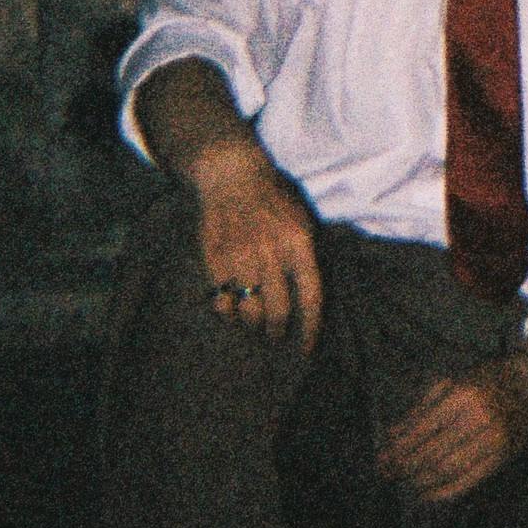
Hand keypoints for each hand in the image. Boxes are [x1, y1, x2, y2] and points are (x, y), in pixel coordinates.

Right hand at [190, 143, 324, 349]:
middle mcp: (271, 255)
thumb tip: (312, 296)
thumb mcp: (302, 221)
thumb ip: (308, 256)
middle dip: (278, 332)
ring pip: (250, 313)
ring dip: (253, 326)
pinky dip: (228, 314)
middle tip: (275, 336)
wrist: (233, 178)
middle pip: (278, 312)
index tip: (306, 349)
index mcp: (299, 245)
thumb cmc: (273, 201)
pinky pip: (222, 304)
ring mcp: (241, 260)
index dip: (310, 329)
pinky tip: (232, 311)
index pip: (311, 298)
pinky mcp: (215, 262)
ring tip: (255, 325)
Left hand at [378, 361, 527, 504]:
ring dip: (420, 481)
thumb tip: (390, 437)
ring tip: (403, 482)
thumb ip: (420, 409)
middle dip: (405, 467)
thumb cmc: (483, 380)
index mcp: (464, 396)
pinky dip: (444, 492)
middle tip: (386, 474)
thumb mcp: (451, 383)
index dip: (399, 448)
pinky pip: (470, 481)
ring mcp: (494, 440)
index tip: (381, 460)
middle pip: (433, 453)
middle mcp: (480, 418)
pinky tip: (426, 495)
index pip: (423, 429)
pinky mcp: (503, 457)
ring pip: (449, 470)